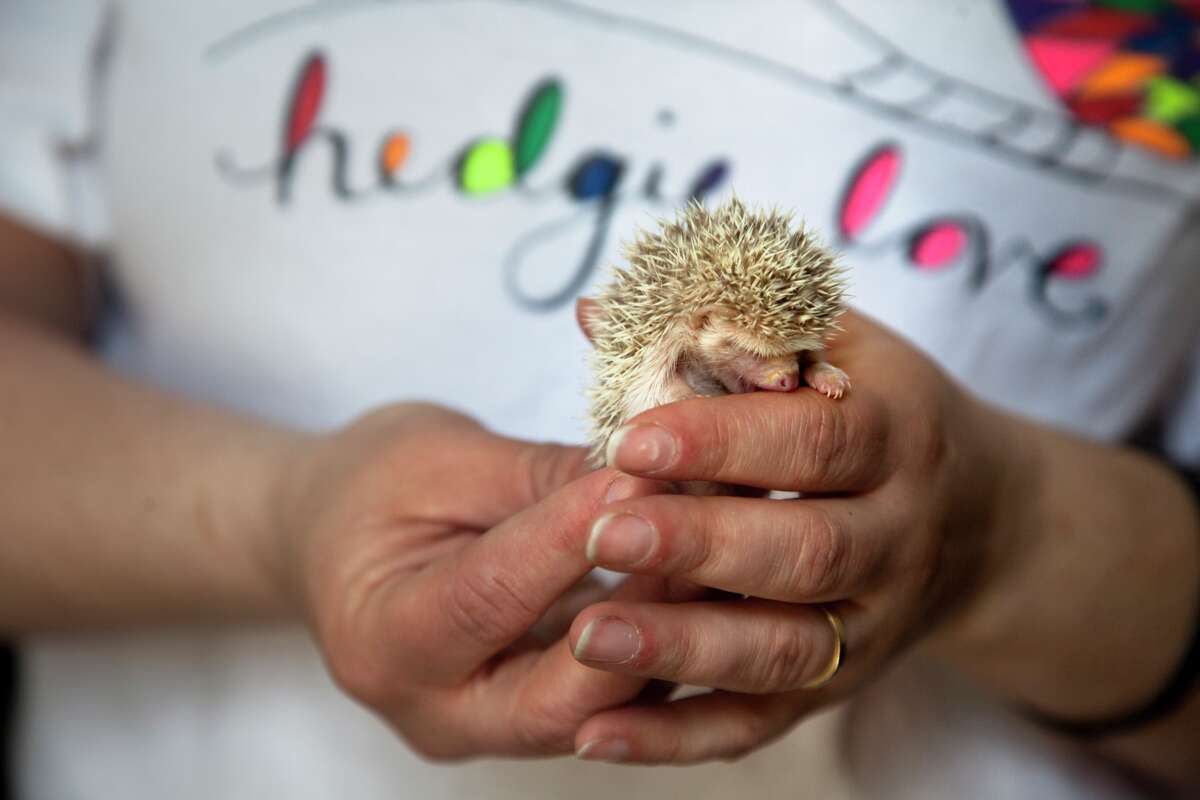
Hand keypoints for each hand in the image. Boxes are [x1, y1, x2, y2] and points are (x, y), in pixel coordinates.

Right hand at [269, 403, 683, 759]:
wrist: (337, 539)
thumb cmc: (372, 489)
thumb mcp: (437, 459)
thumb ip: (537, 477)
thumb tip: (646, 475)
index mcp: (383, 640)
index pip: (491, 597)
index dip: (571, 539)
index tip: (643, 479)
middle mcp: (436, 712)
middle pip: (559, 700)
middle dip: (643, 618)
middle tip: (708, 535)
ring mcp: (488, 729)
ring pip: (603, 709)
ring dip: (669, 633)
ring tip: (724, 554)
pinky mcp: (534, 718)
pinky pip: (612, 697)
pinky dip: (660, 640)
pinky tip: (705, 579)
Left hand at [566, 311, 1027, 762]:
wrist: (980, 518)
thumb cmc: (880, 414)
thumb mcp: (834, 351)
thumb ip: (726, 331)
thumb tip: (599, 312)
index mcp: (897, 437)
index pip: (813, 441)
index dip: (725, 441)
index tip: (631, 437)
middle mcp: (895, 538)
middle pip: (804, 552)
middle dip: (701, 546)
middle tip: (604, 533)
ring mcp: (871, 625)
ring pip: (784, 651)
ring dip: (684, 650)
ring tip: (591, 636)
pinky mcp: (838, 687)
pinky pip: (762, 724)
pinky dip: (681, 736)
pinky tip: (600, 731)